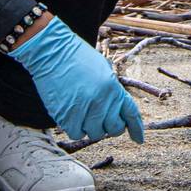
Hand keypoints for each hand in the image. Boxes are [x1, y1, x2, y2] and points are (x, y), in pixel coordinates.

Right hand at [7, 15, 144, 143]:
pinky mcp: (66, 115)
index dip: (136, 128)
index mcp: (113, 87)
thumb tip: (119, 113)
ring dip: (92, 127)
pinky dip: (76, 129)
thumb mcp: (103, 70)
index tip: (138, 139)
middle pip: (114, 129)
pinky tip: (72, 116)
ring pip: (95, 133)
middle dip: (110, 126)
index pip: (131, 114)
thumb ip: (113, 91)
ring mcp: (83, 109)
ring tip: (84, 112)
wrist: (52, 51)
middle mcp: (101, 100)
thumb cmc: (78, 58)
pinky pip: (77, 133)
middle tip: (101, 119)